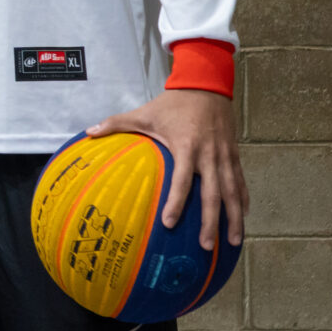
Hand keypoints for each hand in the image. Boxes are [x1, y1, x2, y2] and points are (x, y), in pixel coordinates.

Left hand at [88, 88, 246, 249]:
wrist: (206, 84)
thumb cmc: (172, 102)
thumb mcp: (144, 112)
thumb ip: (116, 123)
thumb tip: (88, 132)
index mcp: (187, 147)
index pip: (183, 181)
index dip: (177, 203)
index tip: (169, 223)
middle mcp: (210, 155)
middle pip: (214, 195)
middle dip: (211, 222)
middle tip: (206, 246)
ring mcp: (225, 156)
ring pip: (233, 192)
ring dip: (235, 218)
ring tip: (233, 241)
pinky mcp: (234, 154)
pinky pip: (241, 181)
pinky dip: (244, 199)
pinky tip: (243, 216)